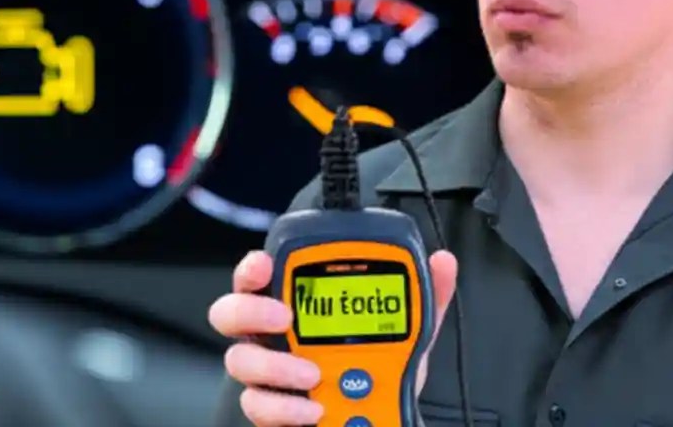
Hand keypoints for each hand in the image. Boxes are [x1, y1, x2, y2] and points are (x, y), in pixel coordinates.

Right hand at [208, 249, 458, 425]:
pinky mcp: (271, 409)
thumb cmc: (377, 371)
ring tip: (313, 374)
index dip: (253, 267)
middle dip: (251, 310)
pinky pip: (258, 406)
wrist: (381, 424)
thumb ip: (422, 297)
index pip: (258, 276)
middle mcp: (270, 337)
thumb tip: (443, 261)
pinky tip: (312, 408)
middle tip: (285, 317)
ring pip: (239, 361)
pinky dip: (285, 408)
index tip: (267, 265)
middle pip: (229, 313)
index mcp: (294, 305)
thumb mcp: (405, 332)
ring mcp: (266, 375)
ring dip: (275, 366)